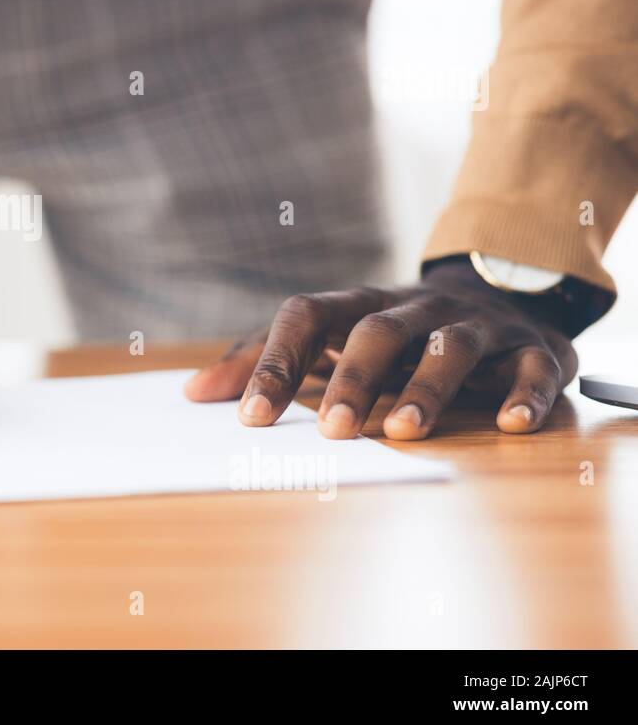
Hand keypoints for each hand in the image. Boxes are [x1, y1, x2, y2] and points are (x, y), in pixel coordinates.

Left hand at [184, 262, 577, 439]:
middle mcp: (413, 307)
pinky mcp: (531, 348)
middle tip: (332, 432)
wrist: (498, 292)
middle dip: (352, 378)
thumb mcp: (329, 338)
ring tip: (404, 432)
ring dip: (427, 388)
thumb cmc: (391, 332)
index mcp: (357, 305)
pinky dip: (522, 394)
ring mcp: (474, 324)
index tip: (249, 416)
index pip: (306, 317)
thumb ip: (263, 362)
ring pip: (448, 346)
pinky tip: (509, 423)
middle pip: (376, 330)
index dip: (277, 361)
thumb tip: (193, 393)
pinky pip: (530, 368)